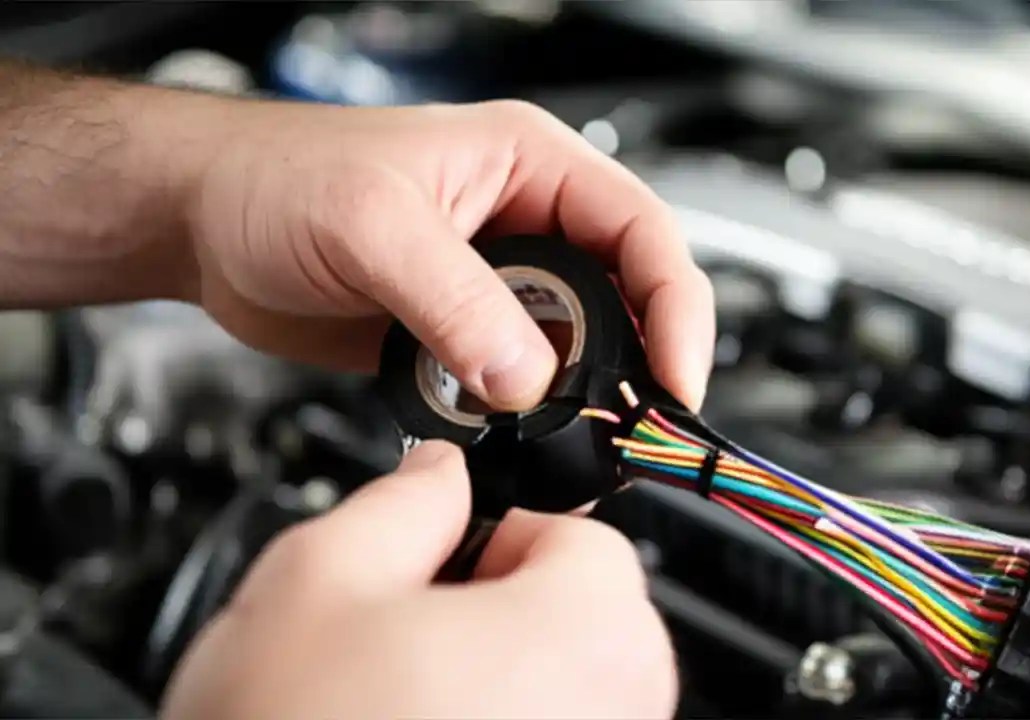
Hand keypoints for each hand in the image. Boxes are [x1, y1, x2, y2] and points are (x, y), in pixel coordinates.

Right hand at [160, 441, 676, 718]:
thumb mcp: (314, 583)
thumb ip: (400, 503)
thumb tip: (438, 474)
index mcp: (586, 631)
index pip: (582, 533)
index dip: (497, 534)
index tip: (441, 561)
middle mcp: (622, 708)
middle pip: (582, 616)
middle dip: (496, 608)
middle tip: (402, 637)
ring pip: (561, 686)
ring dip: (492, 679)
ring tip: (393, 704)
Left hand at [187, 99, 714, 410]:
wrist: (199, 222)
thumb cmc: (274, 176)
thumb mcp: (375, 225)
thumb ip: (457, 302)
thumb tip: (527, 375)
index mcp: (530, 165)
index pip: (642, 231)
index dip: (676, 305)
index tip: (676, 374)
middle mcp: (525, 223)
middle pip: (624, 296)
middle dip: (637, 360)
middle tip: (630, 419)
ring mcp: (494, 283)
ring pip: (575, 346)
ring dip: (578, 393)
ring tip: (572, 431)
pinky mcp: (459, 333)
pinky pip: (518, 379)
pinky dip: (524, 412)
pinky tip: (509, 430)